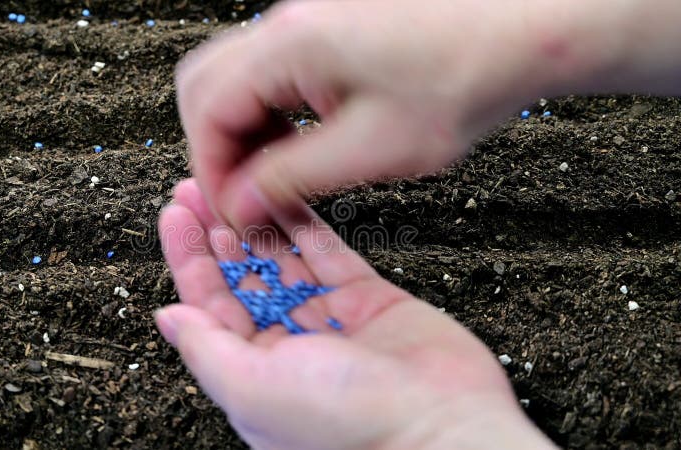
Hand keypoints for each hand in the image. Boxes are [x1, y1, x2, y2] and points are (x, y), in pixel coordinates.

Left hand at [155, 179, 555, 449]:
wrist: (439, 429)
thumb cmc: (347, 428)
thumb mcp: (252, 390)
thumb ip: (207, 349)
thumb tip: (168, 318)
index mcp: (253, 372)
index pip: (208, 304)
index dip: (189, 258)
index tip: (176, 216)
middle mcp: (288, 345)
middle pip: (242, 277)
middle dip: (217, 233)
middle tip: (200, 189)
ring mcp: (329, 321)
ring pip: (283, 261)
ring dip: (255, 223)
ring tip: (234, 184)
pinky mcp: (369, 300)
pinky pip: (328, 254)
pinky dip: (304, 226)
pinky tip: (284, 198)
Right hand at [176, 0, 552, 229]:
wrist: (522, 30)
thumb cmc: (466, 77)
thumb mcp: (373, 149)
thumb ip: (293, 178)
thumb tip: (241, 201)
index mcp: (291, 44)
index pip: (208, 111)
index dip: (212, 172)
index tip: (234, 211)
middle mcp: (288, 24)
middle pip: (204, 86)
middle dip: (215, 148)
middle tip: (244, 194)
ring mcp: (305, 23)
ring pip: (234, 80)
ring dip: (243, 133)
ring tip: (275, 177)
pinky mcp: (326, 32)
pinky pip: (270, 75)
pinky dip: (270, 117)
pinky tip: (300, 146)